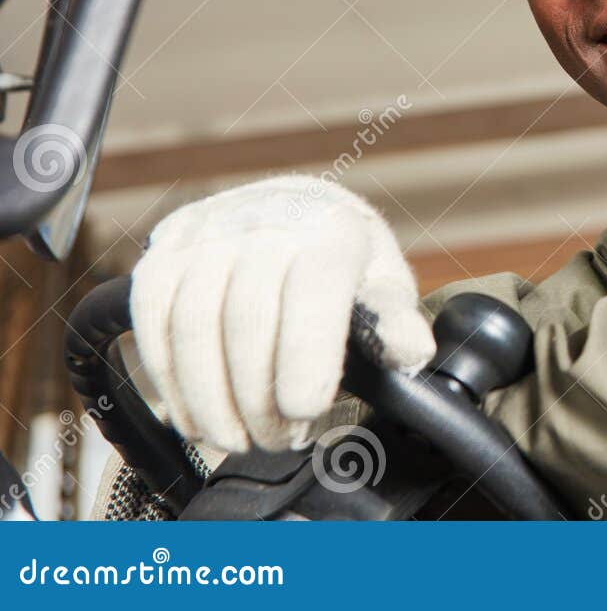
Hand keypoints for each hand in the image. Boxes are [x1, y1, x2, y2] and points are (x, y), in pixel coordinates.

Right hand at [129, 175, 434, 452]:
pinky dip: (169, 379)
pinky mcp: (164, 253)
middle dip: (258, 397)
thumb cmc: (343, 258)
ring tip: (235, 439)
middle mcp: (266, 222)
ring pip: (193, 325)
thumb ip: (394, 320)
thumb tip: (412, 353)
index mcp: (330, 231)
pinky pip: (152, 319)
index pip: (312, 293)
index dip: (305, 360)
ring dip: (209, 399)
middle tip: (277, 440)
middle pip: (246, 321)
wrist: (290, 207)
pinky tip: (195, 416)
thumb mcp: (382, 281)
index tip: (306, 412)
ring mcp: (208, 234)